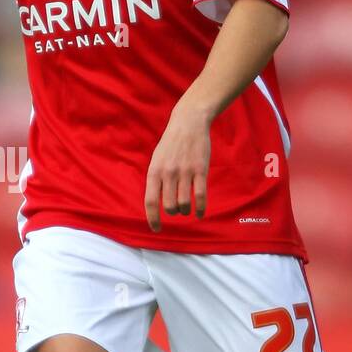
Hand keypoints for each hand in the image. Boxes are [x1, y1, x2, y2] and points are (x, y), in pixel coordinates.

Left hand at [144, 101, 211, 230]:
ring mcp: (185, 172)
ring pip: (184, 204)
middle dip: (172, 213)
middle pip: (169, 206)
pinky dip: (201, 208)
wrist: (188, 123)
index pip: (150, 201)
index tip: (157, 229)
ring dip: (185, 211)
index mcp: (154, 171)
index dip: (153, 218)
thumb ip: (156, 180)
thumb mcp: (157, 160)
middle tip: (175, 210)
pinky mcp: (200, 170)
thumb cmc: (171, 144)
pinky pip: (200, 196)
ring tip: (186, 209)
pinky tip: (200, 213)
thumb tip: (155, 203)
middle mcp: (168, 173)